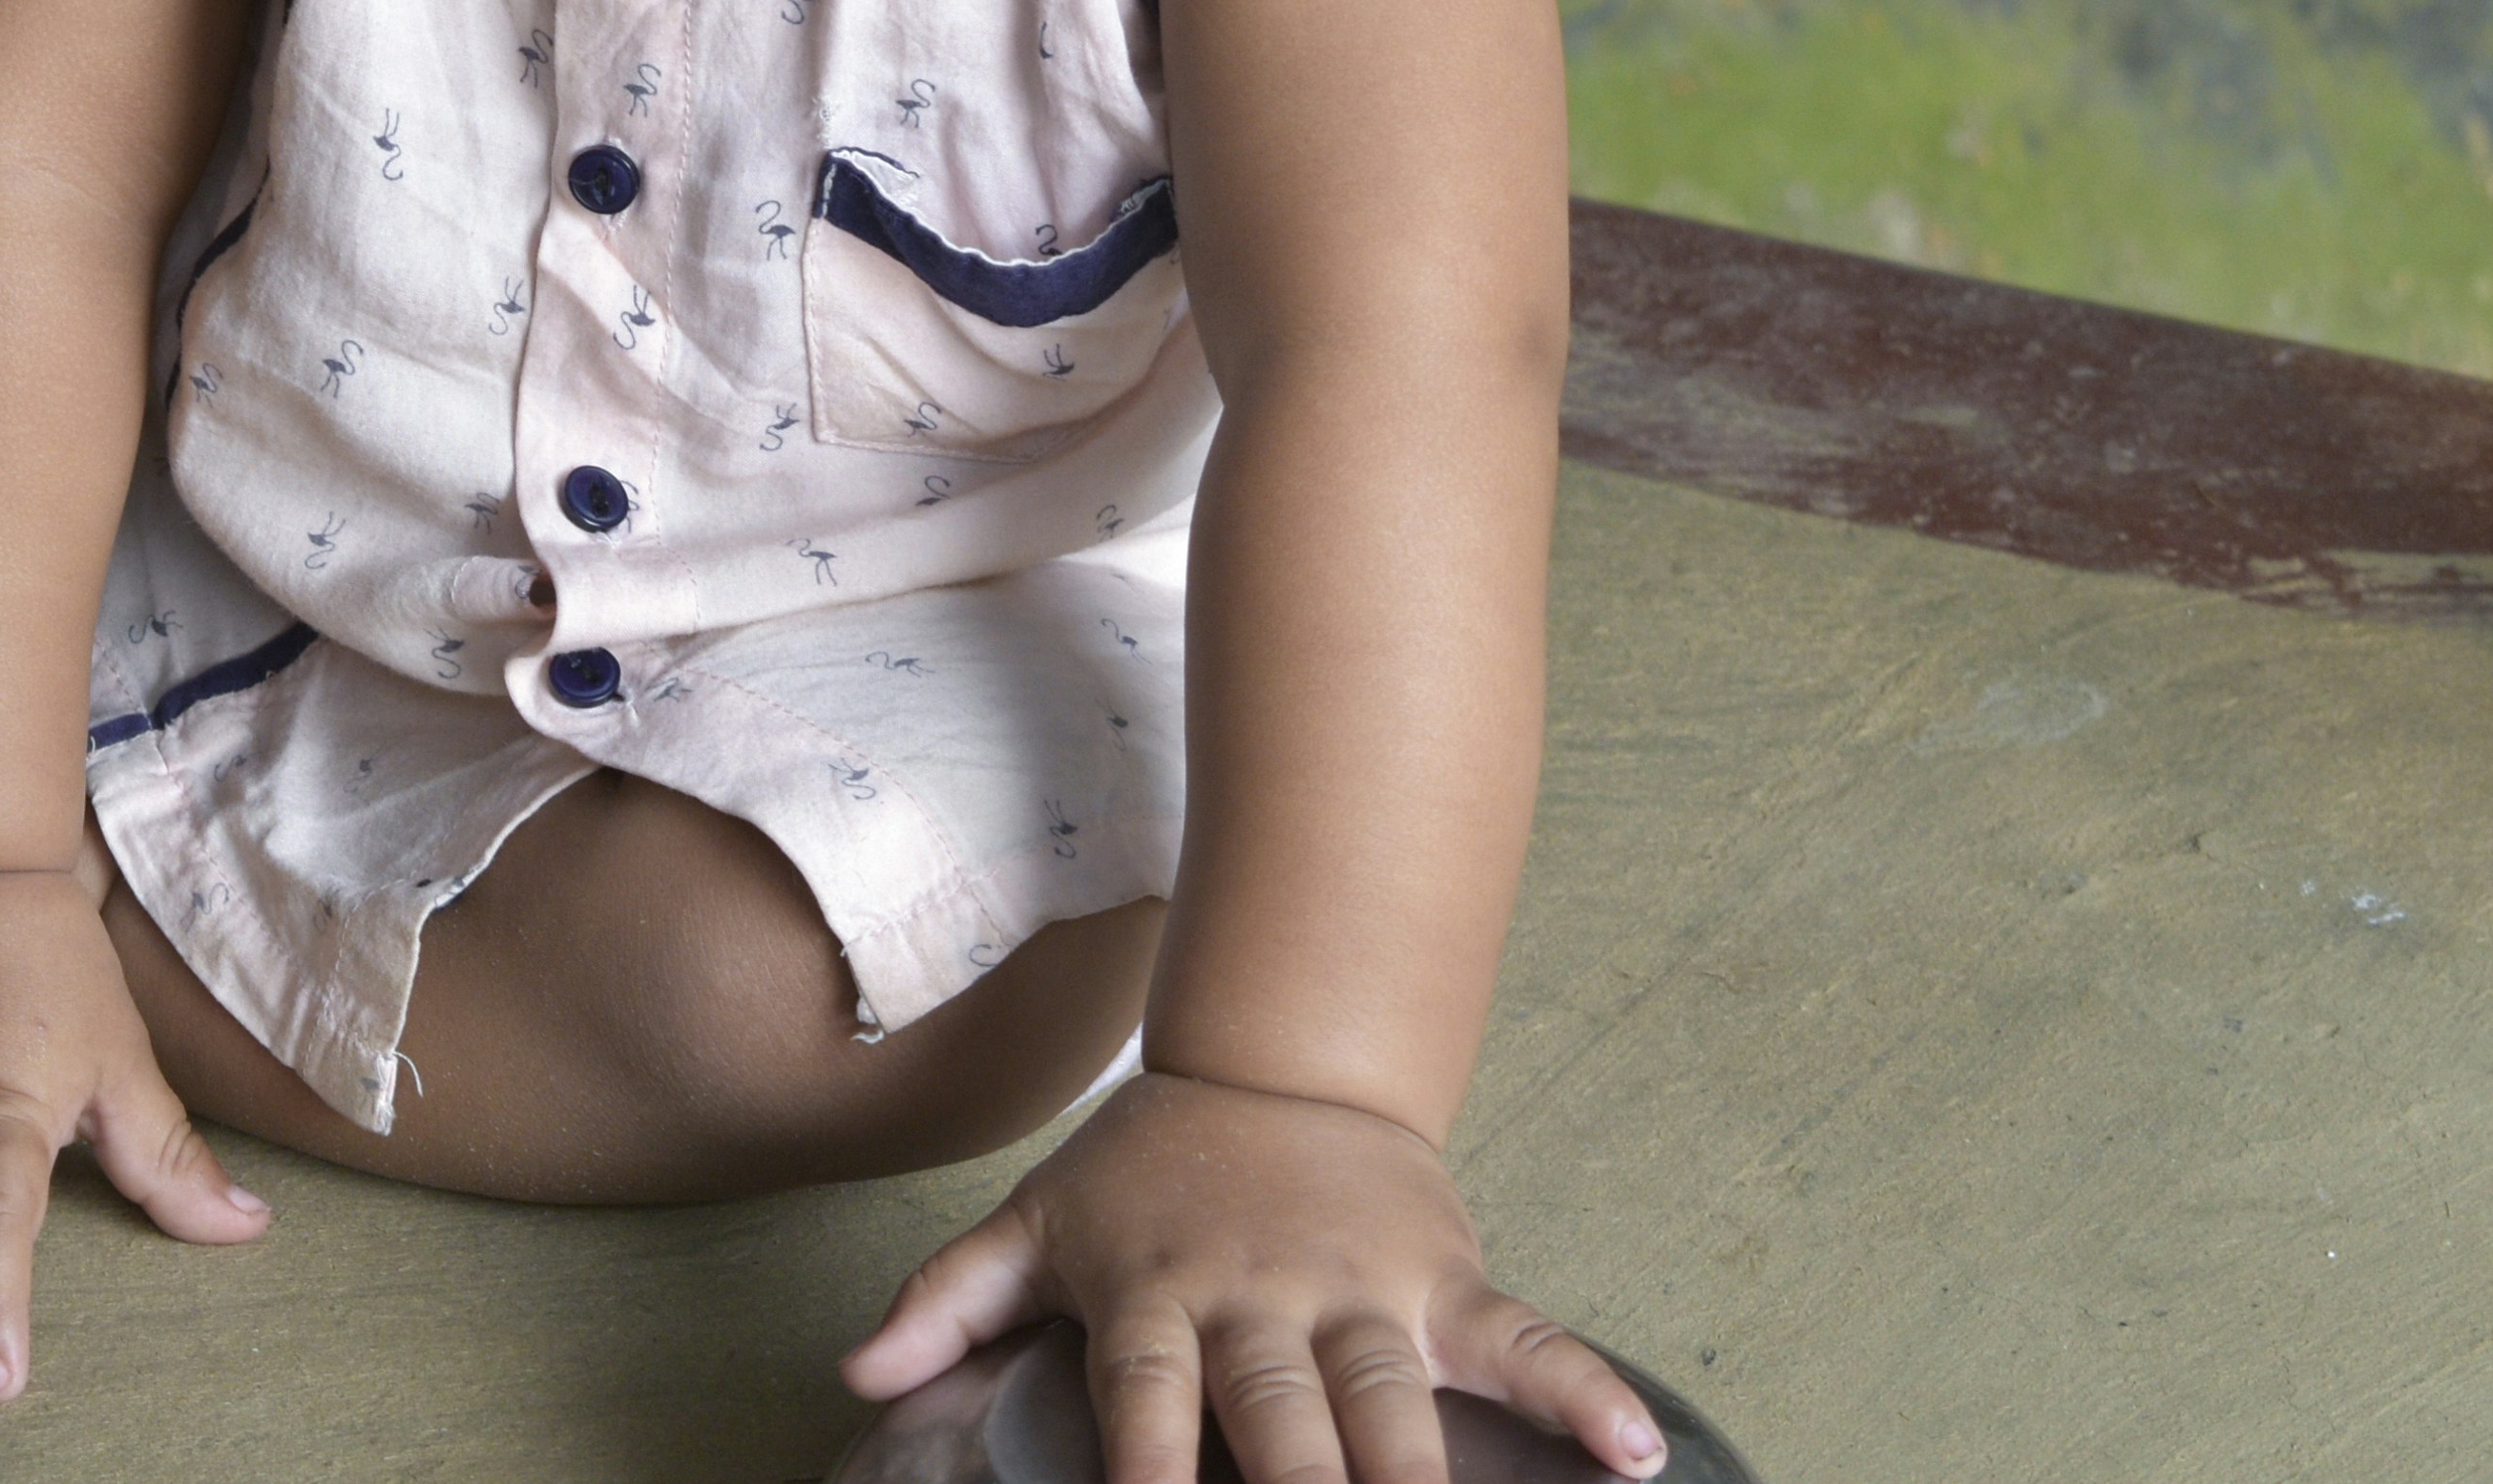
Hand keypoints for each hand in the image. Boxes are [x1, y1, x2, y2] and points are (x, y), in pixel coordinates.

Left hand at [839, 1073, 1660, 1483]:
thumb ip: (949, 1301)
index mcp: (1158, 1296)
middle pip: (1281, 1424)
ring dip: (1419, 1482)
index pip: (1143, 1403)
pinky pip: (1522, 1342)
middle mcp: (1262, 1301)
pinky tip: (1639, 1458)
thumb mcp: (1036, 1217)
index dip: (1143, 1476)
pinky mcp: (1443, 1279)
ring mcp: (1360, 1291)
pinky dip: (1584, 1395)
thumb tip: (853, 1378)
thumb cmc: (1148, 1164)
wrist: (1279, 1051)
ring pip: (1393, 1404)